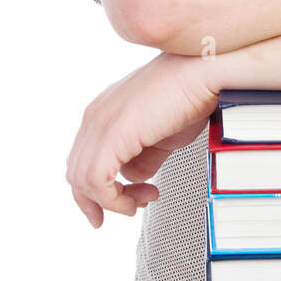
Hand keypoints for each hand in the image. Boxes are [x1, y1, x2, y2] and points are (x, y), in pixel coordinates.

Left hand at [65, 52, 220, 227]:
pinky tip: (135, 201)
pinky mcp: (113, 134)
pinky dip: (113, 199)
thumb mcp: (161, 136)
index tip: (126, 202)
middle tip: (132, 208)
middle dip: (100, 201)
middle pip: (76, 173)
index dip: (98, 189)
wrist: (205, 73)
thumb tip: (133, 177)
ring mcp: (101, 123)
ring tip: (140, 203)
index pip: (83, 160)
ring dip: (111, 203)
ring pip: (82, 180)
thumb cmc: (190, 96)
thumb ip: (143, 158)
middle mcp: (95, 117)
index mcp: (103, 113)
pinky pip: (96, 180)